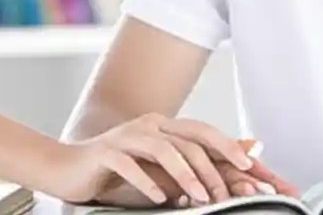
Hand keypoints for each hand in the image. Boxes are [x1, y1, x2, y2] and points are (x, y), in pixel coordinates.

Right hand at [96, 139, 299, 207]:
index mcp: (164, 127)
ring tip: (200, 197)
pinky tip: (160, 198)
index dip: (230, 148)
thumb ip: (194, 163)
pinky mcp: (107, 152)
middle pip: (189, 139)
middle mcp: (148, 126)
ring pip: (164, 149)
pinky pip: (130, 164)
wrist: (67, 168)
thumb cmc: (116, 170)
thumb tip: (241, 154)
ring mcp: (127, 137)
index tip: (255, 168)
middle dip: (213, 165)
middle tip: (228, 192)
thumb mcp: (160, 168)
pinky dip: (148, 182)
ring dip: (186, 175)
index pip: (204, 133)